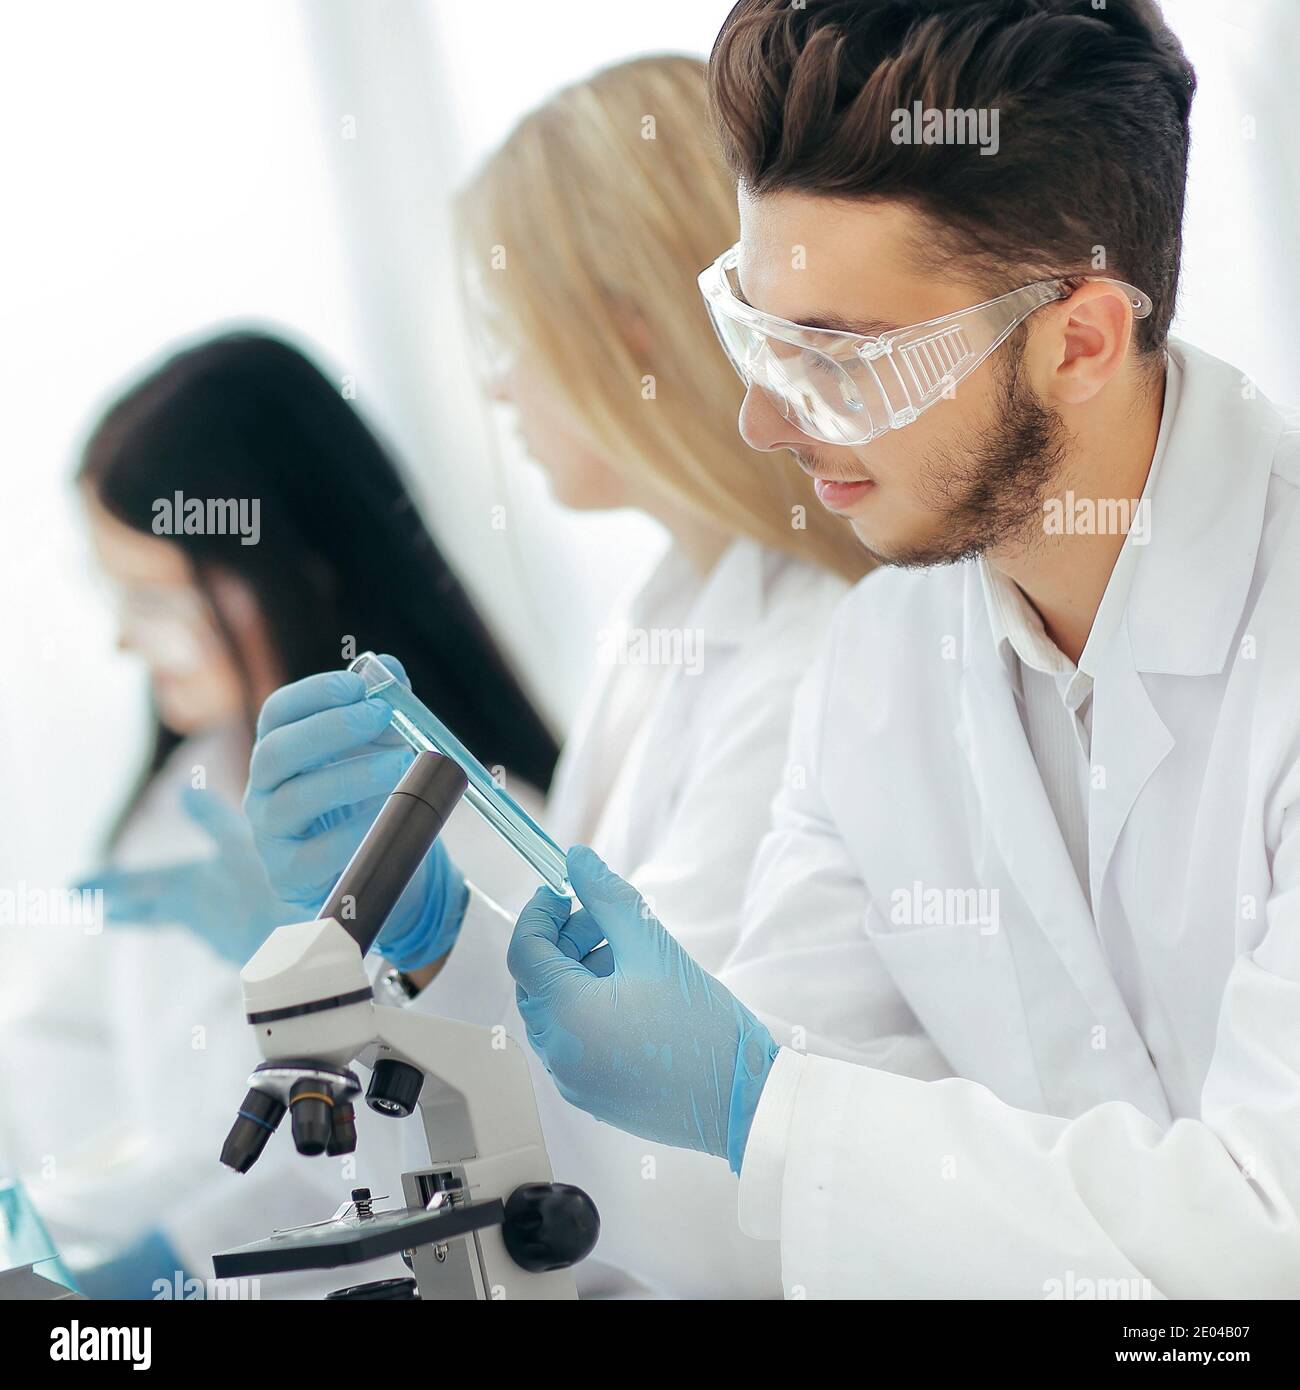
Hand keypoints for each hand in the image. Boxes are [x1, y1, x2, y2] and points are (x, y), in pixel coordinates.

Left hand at [77, 786, 297, 965]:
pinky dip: (212, 922)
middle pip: (151, 910)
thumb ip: (214, 818)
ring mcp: (216, 936)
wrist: (299, 950)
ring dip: (167, 916)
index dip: (106, 883)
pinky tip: (221, 925)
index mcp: (187, 887)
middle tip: (100, 912)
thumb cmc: (269, 893)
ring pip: (184, 921)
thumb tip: (186, 790)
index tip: (71, 890)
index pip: (136, 884)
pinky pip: (217, 931)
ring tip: (164, 916)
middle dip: (125, 907)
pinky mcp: (241, 950)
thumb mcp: (242, 842)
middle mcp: (194, 915)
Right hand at [245, 657, 466, 969]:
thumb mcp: (383, 750)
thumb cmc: (375, 799)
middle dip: (329, 728)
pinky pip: (314, 853)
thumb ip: (384, 711)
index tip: (357, 683)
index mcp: (280, 751)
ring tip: (400, 763)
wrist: (383, 866)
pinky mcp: (289, 876)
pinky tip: (388, 815)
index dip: (314, 693)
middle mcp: (263, 789)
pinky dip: (353, 831)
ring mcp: (270, 834)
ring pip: (293, 800)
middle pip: (275, 752)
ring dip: (350, 775)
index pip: (277, 713)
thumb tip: (389, 668)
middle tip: (380, 714)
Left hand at [508, 845, 778, 1172]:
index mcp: (567, 1016)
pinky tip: (633, 995)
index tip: (564, 889)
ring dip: (578, 973)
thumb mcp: (654, 948)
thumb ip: (608, 898)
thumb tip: (576, 859)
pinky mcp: (592, 1094)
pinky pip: (572, 1040)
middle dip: (563, 941)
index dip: (539, 912)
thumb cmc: (703, 1027)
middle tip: (605, 921)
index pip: (525, 951)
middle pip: (536, 981)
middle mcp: (558, 1053)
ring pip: (554, 1010)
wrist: (743, 1102)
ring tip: (629, 957)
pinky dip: (588, 1008)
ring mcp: (573, 1080)